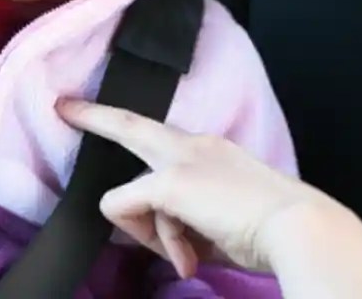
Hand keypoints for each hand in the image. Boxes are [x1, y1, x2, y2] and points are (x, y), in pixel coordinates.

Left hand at [56, 98, 345, 277]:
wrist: (297, 225)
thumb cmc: (273, 229)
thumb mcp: (225, 218)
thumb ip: (193, 218)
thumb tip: (171, 239)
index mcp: (213, 152)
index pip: (164, 136)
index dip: (134, 128)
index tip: (111, 118)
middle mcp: (195, 146)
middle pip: (130, 124)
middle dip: (93, 115)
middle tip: (64, 107)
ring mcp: (180, 160)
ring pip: (130, 196)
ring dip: (153, 234)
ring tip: (192, 252)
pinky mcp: (169, 182)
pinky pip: (125, 210)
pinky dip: (149, 238)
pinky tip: (185, 253)